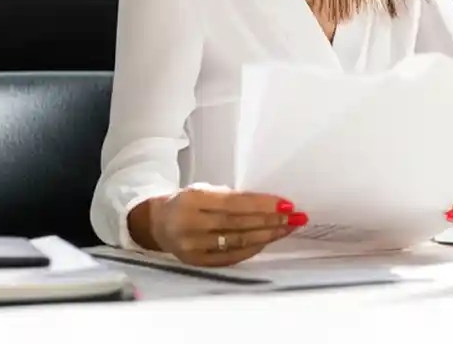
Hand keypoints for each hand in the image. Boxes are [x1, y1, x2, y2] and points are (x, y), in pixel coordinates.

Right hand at [145, 185, 308, 266]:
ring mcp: (193, 246)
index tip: (286, 204)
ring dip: (267, 235)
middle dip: (271, 221)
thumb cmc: (185, 203)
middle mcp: (191, 224)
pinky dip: (253, 249)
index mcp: (192, 199)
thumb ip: (230, 197)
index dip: (262, 205)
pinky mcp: (197, 262)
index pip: (234, 203)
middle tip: (295, 218)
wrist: (157, 224)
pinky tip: (267, 241)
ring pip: (238, 242)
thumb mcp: (203, 190)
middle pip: (239, 224)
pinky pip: (231, 257)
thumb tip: (268, 205)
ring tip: (287, 229)